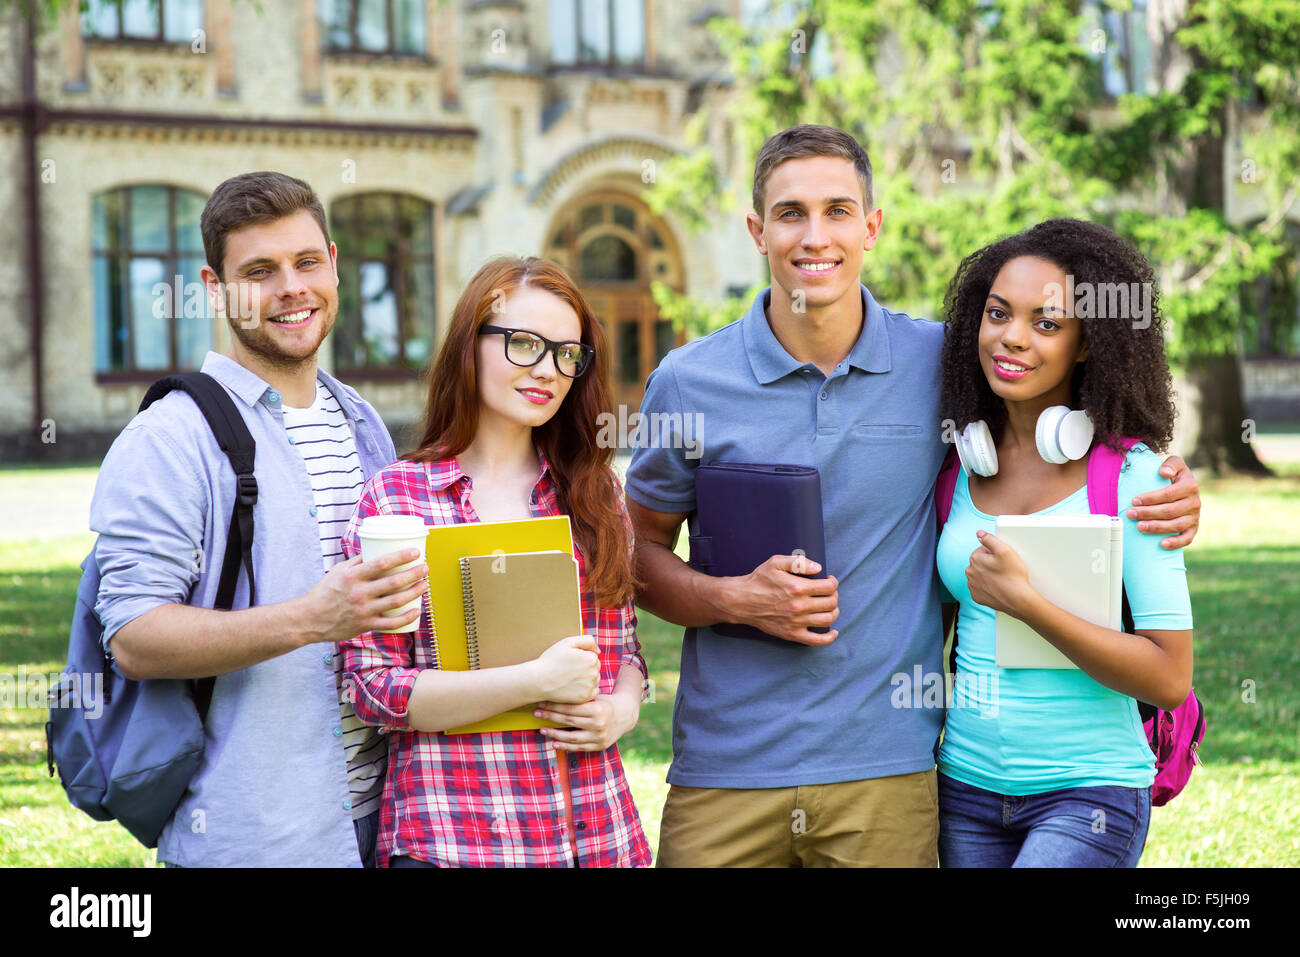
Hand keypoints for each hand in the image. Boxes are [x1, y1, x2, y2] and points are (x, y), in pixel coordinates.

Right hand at [302, 549, 426, 643]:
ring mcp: (363, 610)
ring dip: (415, 592)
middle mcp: (359, 593)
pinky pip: (390, 623)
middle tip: (425, 568)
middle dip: (414, 574)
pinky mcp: (365, 625)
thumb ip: (358, 561)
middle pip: (394, 582)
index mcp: (353, 576)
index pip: (382, 563)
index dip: (401, 556)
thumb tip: (376, 548)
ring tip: (424, 585)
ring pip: (396, 601)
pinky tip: (417, 611)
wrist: (309, 618)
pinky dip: (406, 618)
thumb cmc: (325, 591)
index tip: (416, 552)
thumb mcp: (339, 571)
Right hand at [528, 635, 599, 703]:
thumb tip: (598, 651)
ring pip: (594, 680)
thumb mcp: (568, 642)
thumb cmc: (552, 660)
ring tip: (569, 678)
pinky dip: (585, 690)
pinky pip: (592, 692)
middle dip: (585, 668)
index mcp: (591, 659)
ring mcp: (590, 686)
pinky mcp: (585, 698)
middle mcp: (594, 673)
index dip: (581, 658)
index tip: (569, 661)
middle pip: (595, 668)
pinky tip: (573, 687)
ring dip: (586, 679)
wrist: (539, 680)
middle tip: (568, 670)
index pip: (593, 656)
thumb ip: (587, 641)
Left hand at [535, 694, 635, 751]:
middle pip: (569, 720)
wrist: (625, 715)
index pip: (571, 707)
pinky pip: (579, 747)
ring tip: (542, 729)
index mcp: (597, 708)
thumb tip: (554, 691)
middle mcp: (598, 724)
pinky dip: (566, 746)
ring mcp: (599, 737)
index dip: (554, 705)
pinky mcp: (599, 746)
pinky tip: (554, 743)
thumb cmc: (605, 702)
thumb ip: (579, 697)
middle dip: (551, 716)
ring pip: (572, 737)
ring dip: (555, 734)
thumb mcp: (595, 696)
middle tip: (536, 713)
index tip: (541, 702)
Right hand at [727, 553, 838, 645]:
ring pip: (827, 619)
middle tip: (828, 593)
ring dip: (834, 612)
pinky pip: (817, 640)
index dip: (833, 583)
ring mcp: (796, 622)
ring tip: (829, 606)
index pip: (828, 587)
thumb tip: (818, 568)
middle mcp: (799, 606)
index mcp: (797, 587)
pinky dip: (829, 637)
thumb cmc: (758, 581)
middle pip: (831, 603)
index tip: (829, 581)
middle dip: (834, 595)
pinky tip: (832, 631)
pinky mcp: (792, 634)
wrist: (741, 601)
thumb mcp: (775, 563)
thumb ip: (798, 562)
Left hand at [965, 530, 1034, 617]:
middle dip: (990, 564)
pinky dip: (988, 587)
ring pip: (980, 576)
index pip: (983, 550)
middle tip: (1005, 569)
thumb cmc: (1013, 574)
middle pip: (980, 563)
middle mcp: (969, 572)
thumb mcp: (1005, 550)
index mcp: (974, 558)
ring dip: (988, 575)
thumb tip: (979, 533)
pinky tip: (998, 587)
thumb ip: (990, 538)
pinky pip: (981, 588)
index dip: (995, 553)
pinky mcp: (977, 597)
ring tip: (1002, 578)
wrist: (1018, 599)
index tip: (1004, 559)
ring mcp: (972, 586)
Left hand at [1128, 454, 1199, 549]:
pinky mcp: (1193, 528)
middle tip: (1130, 514)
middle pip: (1169, 511)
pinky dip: (1175, 543)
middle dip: (1147, 513)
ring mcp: (1195, 517)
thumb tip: (1164, 472)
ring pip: (1176, 525)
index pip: (1168, 494)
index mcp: (1190, 486)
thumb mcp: (1175, 464)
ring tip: (1139, 527)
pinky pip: (1187, 538)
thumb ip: (1171, 464)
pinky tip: (1161, 544)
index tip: (1134, 500)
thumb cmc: (1175, 476)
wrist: (1185, 488)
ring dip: (1156, 527)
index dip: (1150, 498)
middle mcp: (1195, 502)